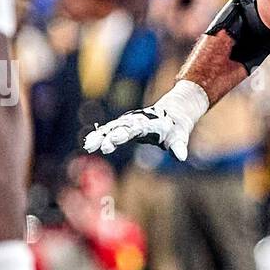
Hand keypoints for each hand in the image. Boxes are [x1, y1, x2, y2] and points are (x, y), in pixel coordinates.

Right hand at [83, 81, 207, 161]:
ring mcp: (128, 122)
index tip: (112, 140)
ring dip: (99, 137)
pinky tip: (88, 145)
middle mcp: (135, 120)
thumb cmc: (175, 128)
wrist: (172, 113)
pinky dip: (99, 136)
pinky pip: (109, 131)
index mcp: (149, 122)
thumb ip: (179, 145)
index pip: (134, 128)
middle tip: (99, 146)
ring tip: (88, 146)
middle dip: (109, 136)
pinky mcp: (123, 126)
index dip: (123, 134)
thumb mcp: (180, 136)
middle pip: (119, 127)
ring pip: (111, 128)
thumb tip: (181, 156)